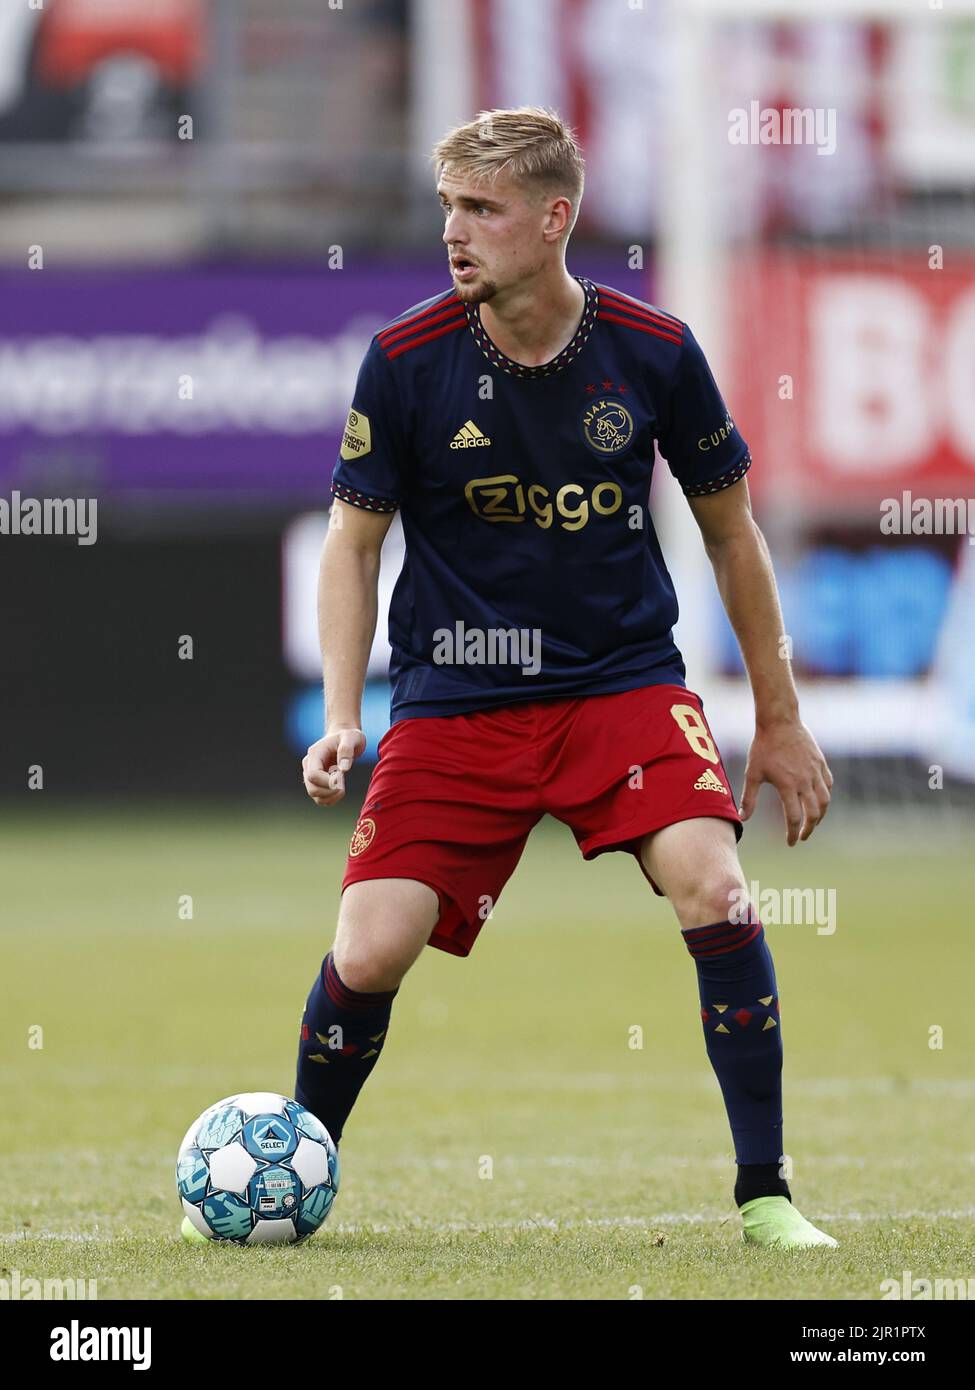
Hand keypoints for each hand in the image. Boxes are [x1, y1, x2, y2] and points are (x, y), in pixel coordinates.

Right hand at [302, 726, 366, 806]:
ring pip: (314, 795)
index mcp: (315, 754)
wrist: (345, 738)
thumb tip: (344, 769)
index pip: (313, 775)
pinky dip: (330, 800)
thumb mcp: (352, 737)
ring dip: (330, 797)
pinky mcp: (317, 783)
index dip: (327, 782)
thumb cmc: (349, 736)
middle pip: (312, 788)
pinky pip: (320, 798)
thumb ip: (347, 749)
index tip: (341, 777)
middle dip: (330, 791)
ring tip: (342, 787)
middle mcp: (309, 765)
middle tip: (343, 784)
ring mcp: (311, 775)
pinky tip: (340, 790)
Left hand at [740, 719, 832, 845]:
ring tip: (812, 822)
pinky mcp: (821, 763)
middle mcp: (805, 781)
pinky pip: (828, 784)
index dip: (792, 833)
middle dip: (809, 829)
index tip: (790, 842)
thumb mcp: (753, 773)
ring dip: (820, 815)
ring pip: (825, 801)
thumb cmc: (763, 747)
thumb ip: (749, 798)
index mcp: (788, 785)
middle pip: (813, 814)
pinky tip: (819, 801)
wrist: (780, 721)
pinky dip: (825, 796)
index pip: (793, 818)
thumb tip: (742, 818)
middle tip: (802, 836)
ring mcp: (815, 771)